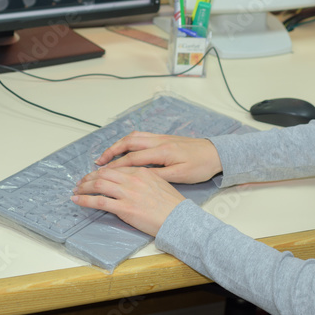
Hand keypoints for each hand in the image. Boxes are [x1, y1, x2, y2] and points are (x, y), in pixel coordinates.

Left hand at [72, 166, 184, 235]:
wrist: (178, 219)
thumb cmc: (172, 205)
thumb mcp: (160, 183)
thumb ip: (144, 179)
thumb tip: (131, 182)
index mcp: (141, 172)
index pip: (115, 168)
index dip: (101, 172)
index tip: (94, 175)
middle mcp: (133, 179)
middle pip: (104, 174)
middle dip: (89, 177)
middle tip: (81, 182)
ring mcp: (128, 193)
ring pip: (99, 185)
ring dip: (84, 187)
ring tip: (77, 190)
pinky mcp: (124, 208)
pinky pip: (100, 201)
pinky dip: (85, 200)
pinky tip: (77, 200)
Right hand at [93, 132, 221, 183]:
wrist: (215, 153)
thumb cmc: (200, 166)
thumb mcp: (180, 176)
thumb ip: (158, 176)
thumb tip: (138, 177)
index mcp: (162, 151)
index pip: (132, 158)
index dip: (115, 165)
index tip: (102, 173)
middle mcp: (159, 141)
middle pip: (128, 142)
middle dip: (111, 151)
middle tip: (99, 163)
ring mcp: (161, 137)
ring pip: (134, 137)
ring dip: (118, 145)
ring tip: (108, 156)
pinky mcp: (164, 138)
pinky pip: (141, 137)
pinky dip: (128, 142)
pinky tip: (125, 149)